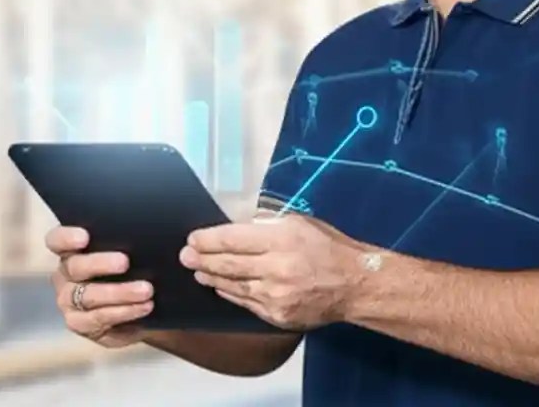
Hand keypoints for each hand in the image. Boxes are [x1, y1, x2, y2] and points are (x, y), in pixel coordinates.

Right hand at [46, 226, 154, 347]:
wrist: (148, 304)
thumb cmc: (137, 268)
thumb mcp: (133, 250)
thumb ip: (130, 239)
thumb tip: (151, 230)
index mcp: (71, 249)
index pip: (57, 240)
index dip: (67, 238)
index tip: (85, 237)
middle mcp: (64, 274)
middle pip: (75, 266)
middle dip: (100, 264)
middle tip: (125, 262)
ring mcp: (68, 301)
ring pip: (88, 296)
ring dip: (119, 292)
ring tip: (146, 290)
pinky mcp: (79, 324)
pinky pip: (99, 319)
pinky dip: (124, 312)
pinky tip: (144, 307)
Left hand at [180, 214, 366, 330]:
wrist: (354, 285)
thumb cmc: (327, 248)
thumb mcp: (299, 223)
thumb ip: (266, 226)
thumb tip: (237, 229)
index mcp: (282, 240)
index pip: (234, 239)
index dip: (209, 239)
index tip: (193, 238)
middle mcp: (276, 268)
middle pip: (229, 264)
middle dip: (202, 259)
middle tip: (185, 255)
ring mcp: (276, 295)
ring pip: (233, 286)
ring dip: (212, 277)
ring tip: (197, 270)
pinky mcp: (277, 315)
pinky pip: (246, 303)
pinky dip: (230, 293)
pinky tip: (220, 286)